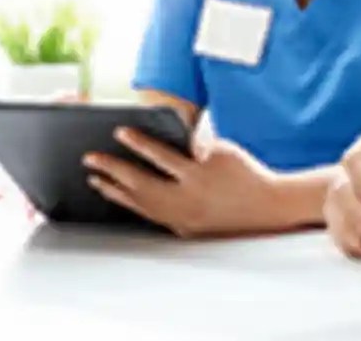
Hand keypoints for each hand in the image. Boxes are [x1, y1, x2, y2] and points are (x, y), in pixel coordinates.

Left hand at [82, 131, 278, 237]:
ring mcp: (186, 218)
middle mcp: (189, 200)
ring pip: (142, 204)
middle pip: (142, 184)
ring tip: (95, 179)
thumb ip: (191, 145)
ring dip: (115, 191)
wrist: (269, 208)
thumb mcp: (221, 150)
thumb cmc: (244, 171)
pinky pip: (152, 216)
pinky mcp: (185, 229)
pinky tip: (119, 197)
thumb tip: (157, 142)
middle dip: (113, 170)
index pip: (162, 157)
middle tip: (90, 159)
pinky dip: (133, 205)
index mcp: (199, 176)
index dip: (139, 143)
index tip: (118, 131)